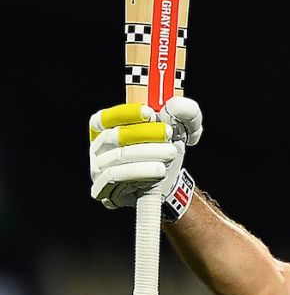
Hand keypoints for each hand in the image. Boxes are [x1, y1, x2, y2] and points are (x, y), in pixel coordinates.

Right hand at [89, 97, 201, 219]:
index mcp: (108, 129)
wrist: (171, 185)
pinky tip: (160, 170)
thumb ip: (186, 113)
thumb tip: (175, 105)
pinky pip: (116, 177)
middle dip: (144, 133)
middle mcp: (99, 148)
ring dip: (148, 153)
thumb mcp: (182, 129)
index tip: (149, 112)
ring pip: (119, 157)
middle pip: (115, 136)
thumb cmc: (167, 150)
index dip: (125, 113)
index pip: (105, 117)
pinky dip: (140, 171)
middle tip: (169, 134)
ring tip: (171, 153)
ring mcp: (99, 169)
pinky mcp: (104, 189)